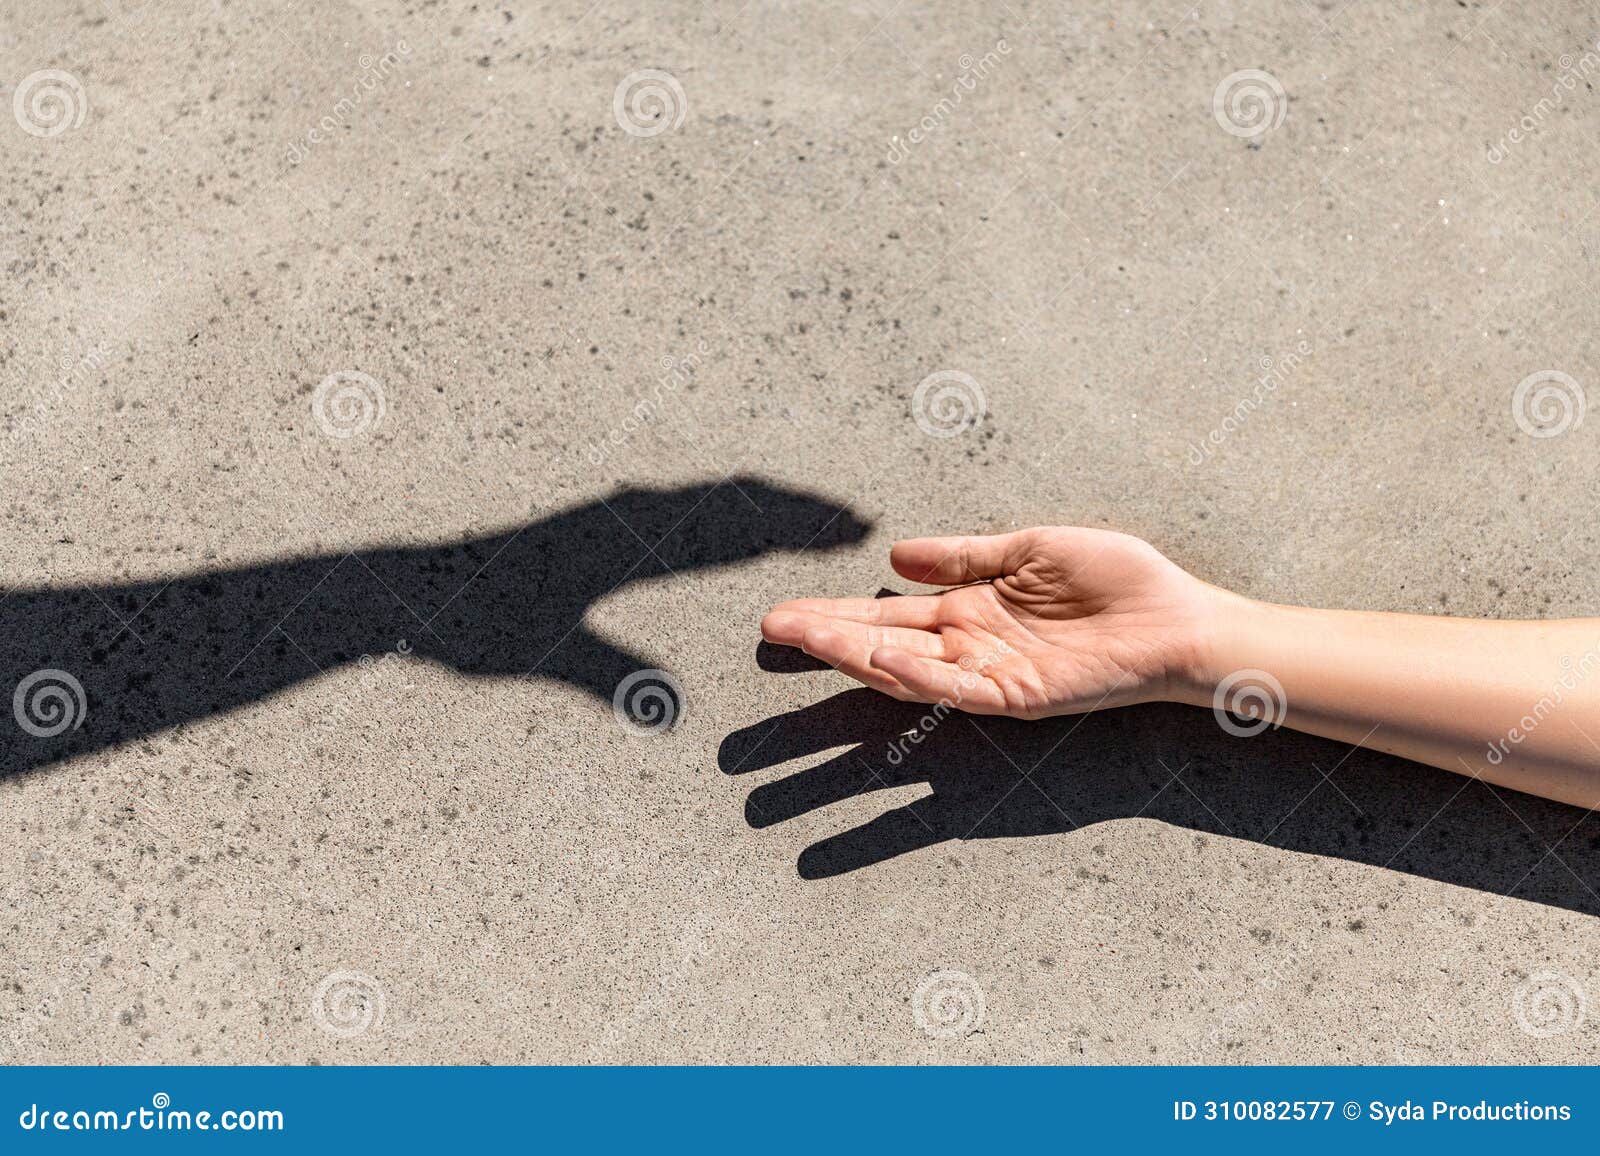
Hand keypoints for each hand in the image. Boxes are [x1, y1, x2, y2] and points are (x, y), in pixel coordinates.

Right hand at [761, 527, 1220, 717]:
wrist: (1181, 621)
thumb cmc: (1119, 583)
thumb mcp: (1031, 549)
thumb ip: (964, 555)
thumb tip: (894, 556)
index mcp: (972, 609)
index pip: (888, 612)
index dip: (836, 611)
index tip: (785, 611)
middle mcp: (971, 645)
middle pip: (883, 642)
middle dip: (826, 637)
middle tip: (770, 629)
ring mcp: (991, 673)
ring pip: (908, 667)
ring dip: (857, 654)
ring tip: (806, 639)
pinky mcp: (1019, 694)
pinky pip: (958, 687)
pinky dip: (918, 675)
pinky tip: (881, 658)